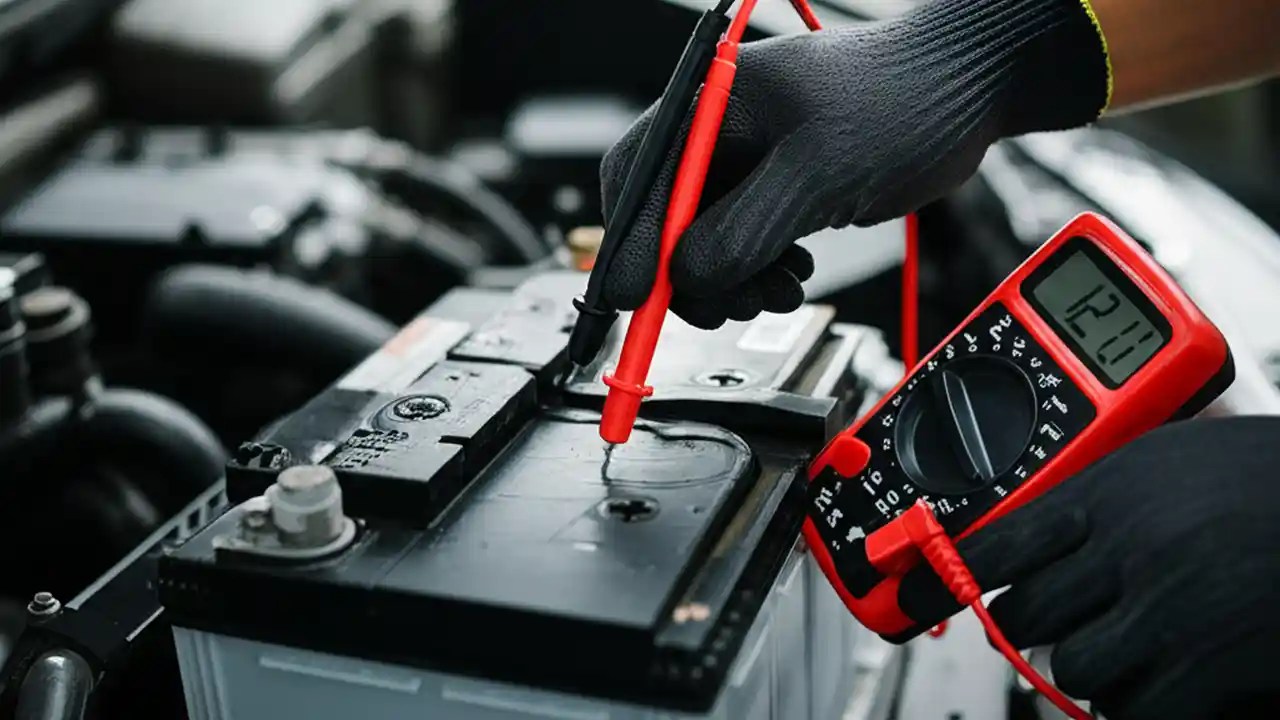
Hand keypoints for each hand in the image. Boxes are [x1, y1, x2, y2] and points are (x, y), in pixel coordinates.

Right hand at [598, 0, 1108, 328]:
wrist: (965, 94)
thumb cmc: (900, 98)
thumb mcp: (816, 169)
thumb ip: (745, 228)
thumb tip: (689, 278)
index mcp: (710, 102)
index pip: (641, 177)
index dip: (632, 243)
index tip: (636, 297)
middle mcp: (718, 134)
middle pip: (665, 221)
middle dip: (691, 273)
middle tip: (725, 306)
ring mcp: (746, 165)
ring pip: (705, 246)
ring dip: (733, 282)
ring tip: (779, 287)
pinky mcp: (773, 192)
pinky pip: (743, 249)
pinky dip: (760, 274)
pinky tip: (795, 273)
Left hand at [898, 417, 1279, 719]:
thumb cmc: (1274, 482)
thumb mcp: (1176, 461)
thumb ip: (1102, 496)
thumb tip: (1031, 534)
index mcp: (1115, 489)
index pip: (997, 541)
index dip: (945, 573)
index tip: (912, 589)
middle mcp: (1129, 549)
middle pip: (1022, 612)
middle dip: (1034, 619)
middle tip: (1068, 611)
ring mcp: (1168, 614)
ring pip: (1069, 664)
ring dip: (1092, 660)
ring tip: (1135, 636)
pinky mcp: (1207, 673)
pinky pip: (1128, 709)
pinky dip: (1139, 700)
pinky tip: (1169, 674)